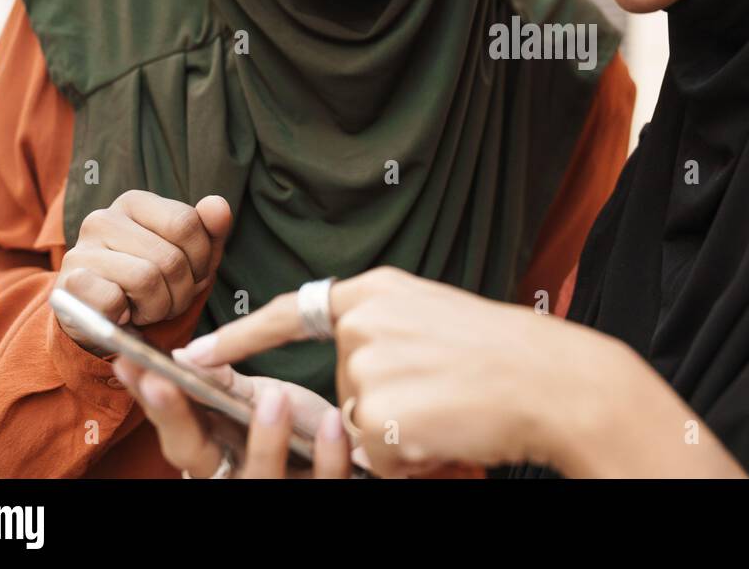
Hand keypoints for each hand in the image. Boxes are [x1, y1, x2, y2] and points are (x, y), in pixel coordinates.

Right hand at [54, 191, 230, 353]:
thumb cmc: (153, 280)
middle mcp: (103, 218)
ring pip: (146, 279)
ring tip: (147, 306)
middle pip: (170, 257)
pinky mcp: (68, 283)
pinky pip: (114, 300)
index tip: (191, 274)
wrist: (101, 317)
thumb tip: (218, 205)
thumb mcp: (188, 255)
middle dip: (182, 291)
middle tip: (168, 298)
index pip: (186, 223)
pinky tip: (121, 312)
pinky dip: (126, 316)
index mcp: (134, 202)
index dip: (201, 260)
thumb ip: (208, 230)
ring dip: (158, 307)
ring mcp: (81, 249)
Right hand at [112, 358, 352, 478]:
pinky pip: (321, 483)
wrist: (350, 447)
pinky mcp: (317, 494)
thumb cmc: (294, 424)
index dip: (152, 401)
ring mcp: (274, 489)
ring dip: (264, 439)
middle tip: (167, 378)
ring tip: (273, 397)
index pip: (174, 428)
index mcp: (213, 451)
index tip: (131, 362)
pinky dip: (327, 454)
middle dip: (176, 419)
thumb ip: (223, 383)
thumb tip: (183, 355)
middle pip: (195, 459)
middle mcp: (234, 476)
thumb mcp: (256, 398)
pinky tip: (332, 421)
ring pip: (259, 479)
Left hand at [177, 266, 638, 476]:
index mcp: (377, 292)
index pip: (291, 311)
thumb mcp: (434, 317)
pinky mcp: (376, 413)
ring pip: (360, 425)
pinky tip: (447, 430)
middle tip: (444, 392)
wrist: (554, 380)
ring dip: (401, 434)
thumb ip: (386, 331)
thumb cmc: (507, 354)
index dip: (240, 339)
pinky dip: (411, 457)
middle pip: (344, 386)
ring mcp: (366, 367)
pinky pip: (377, 455)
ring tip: (451, 408)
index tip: (194, 354)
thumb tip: (358, 371)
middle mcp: (362, 323)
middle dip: (385, 406)